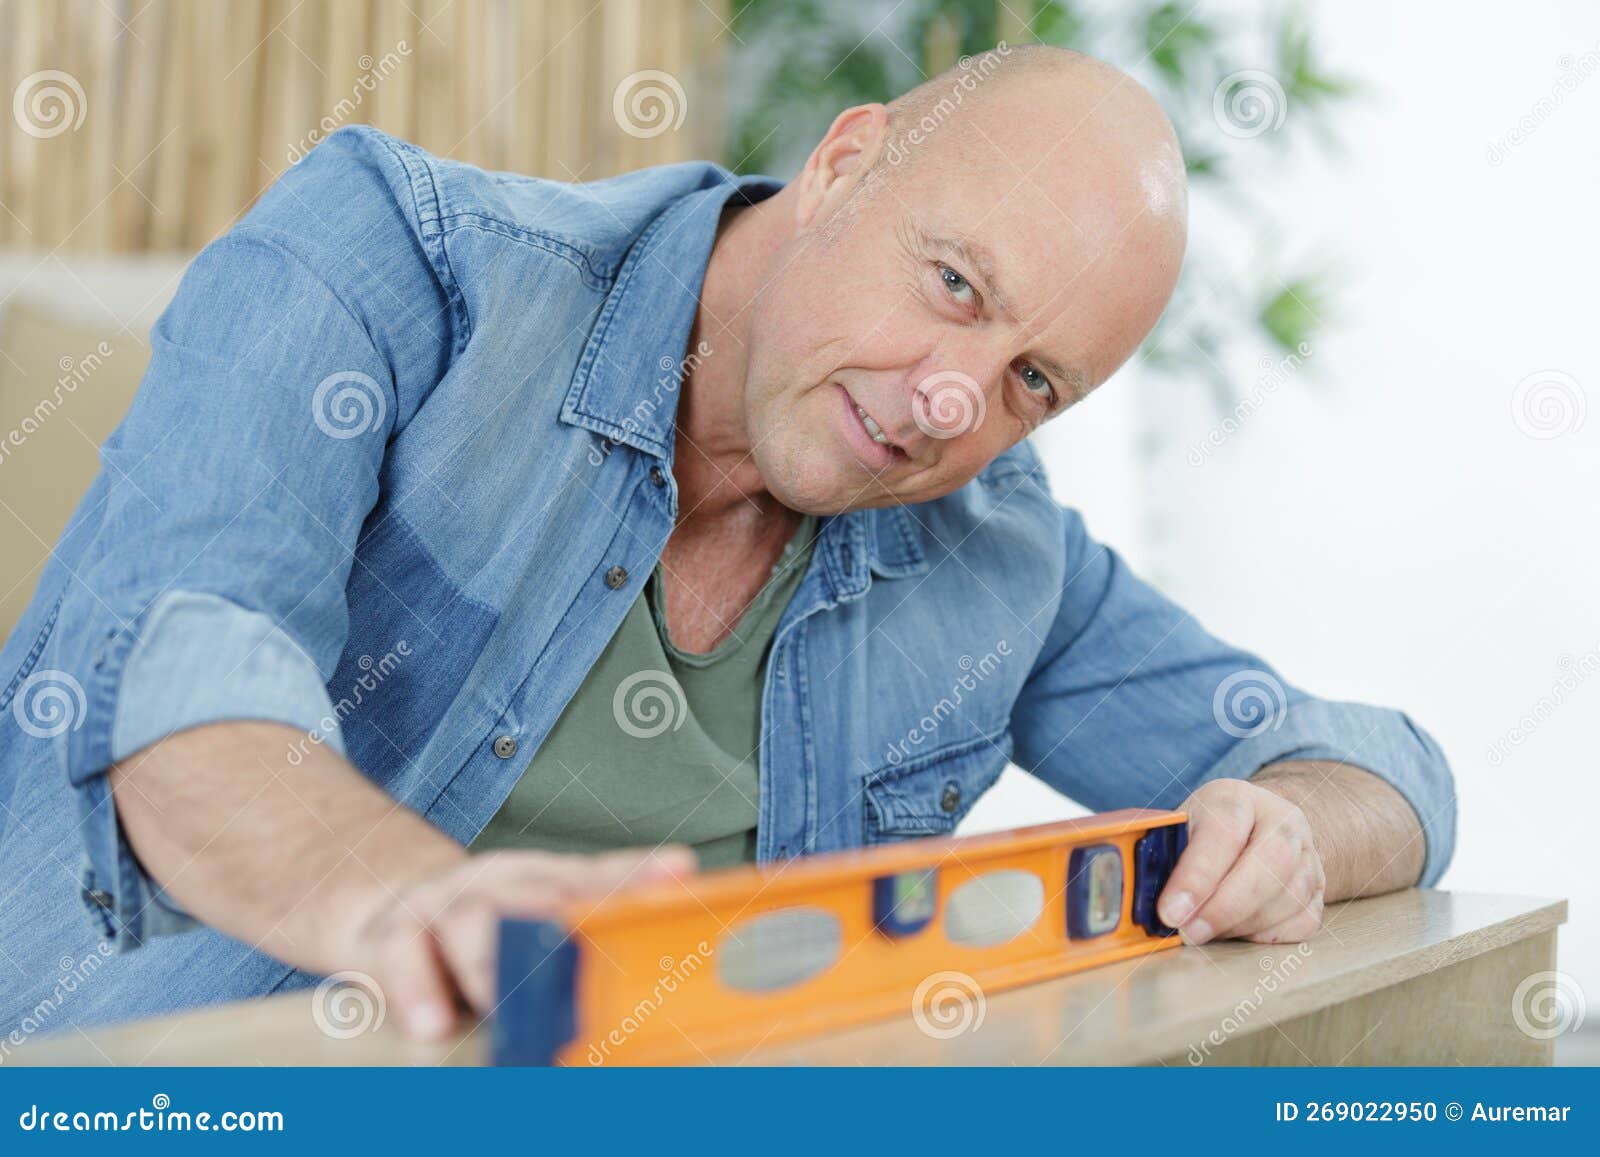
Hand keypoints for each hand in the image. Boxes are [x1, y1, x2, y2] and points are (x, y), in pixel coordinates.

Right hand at [338, 845, 695, 1039]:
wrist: (380, 912)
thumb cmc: (477, 938)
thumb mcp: (531, 932)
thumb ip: (583, 951)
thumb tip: (654, 989)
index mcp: (541, 880)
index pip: (596, 875)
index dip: (637, 872)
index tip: (680, 872)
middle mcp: (497, 883)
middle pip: (536, 890)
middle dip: (565, 917)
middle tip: (589, 954)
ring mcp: (442, 903)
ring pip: (469, 919)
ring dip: (489, 962)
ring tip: (505, 1000)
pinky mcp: (388, 935)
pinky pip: (400, 957)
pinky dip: (415, 992)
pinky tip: (431, 1026)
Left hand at [1156, 778, 1325, 944]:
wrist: (1258, 827)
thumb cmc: (1206, 832)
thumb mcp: (1180, 828)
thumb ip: (1163, 855)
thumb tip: (1137, 896)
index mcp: (1238, 797)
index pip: (1223, 830)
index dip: (1197, 876)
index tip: (1171, 911)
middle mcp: (1282, 820)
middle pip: (1270, 863)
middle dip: (1225, 907)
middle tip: (1189, 932)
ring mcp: (1308, 854)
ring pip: (1289, 896)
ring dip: (1242, 924)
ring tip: (1205, 932)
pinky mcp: (1319, 888)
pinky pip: (1301, 921)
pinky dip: (1266, 934)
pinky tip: (1237, 931)